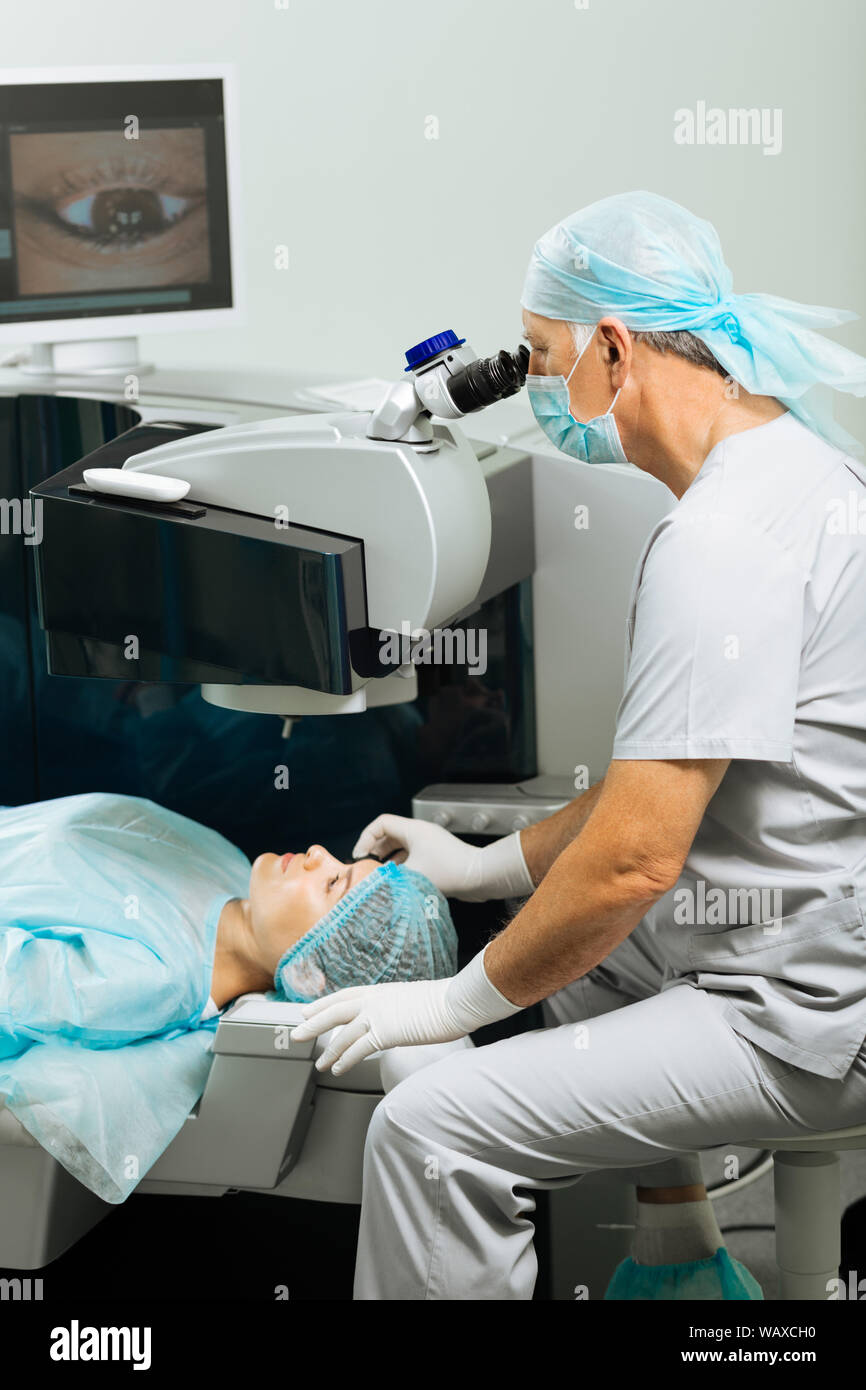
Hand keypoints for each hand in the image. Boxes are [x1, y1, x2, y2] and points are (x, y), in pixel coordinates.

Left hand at [290, 946, 523, 1073]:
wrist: (456, 1001)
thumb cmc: (445, 1002)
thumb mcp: (415, 1000)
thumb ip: (400, 1007)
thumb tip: (398, 1017)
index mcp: (382, 990)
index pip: (346, 995)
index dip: (326, 1003)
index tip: (310, 1009)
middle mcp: (375, 1000)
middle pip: (335, 1011)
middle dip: (314, 1022)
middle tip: (297, 1031)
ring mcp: (378, 1015)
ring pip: (343, 1033)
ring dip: (328, 1049)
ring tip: (318, 1062)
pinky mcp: (385, 1032)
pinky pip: (357, 1049)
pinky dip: (344, 1059)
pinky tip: (337, 1068)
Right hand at [352, 814, 533, 901]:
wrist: (481, 876)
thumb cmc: (450, 871)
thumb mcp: (413, 876)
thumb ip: (389, 879)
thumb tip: (372, 886)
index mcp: (413, 830)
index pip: (381, 823)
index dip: (366, 838)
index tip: (360, 857)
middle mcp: (420, 834)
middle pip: (389, 835)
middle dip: (375, 850)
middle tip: (367, 867)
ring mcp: (429, 845)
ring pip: (400, 848)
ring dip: (388, 860)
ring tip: (380, 876)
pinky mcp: (436, 857)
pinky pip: (412, 858)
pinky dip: (402, 867)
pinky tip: (398, 882)